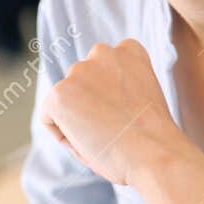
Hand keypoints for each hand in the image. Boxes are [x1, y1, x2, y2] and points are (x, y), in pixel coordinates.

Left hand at [40, 39, 183, 185]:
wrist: (155, 153)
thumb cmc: (153, 137)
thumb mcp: (143, 95)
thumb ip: (119, 86)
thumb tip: (90, 100)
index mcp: (128, 50)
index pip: (103, 70)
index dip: (109, 98)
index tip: (123, 116)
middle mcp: (102, 52)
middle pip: (81, 84)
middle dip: (90, 106)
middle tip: (112, 131)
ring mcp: (78, 72)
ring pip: (66, 100)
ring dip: (76, 119)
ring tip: (102, 138)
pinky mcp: (59, 94)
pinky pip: (49, 119)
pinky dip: (63, 136)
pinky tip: (87, 144)